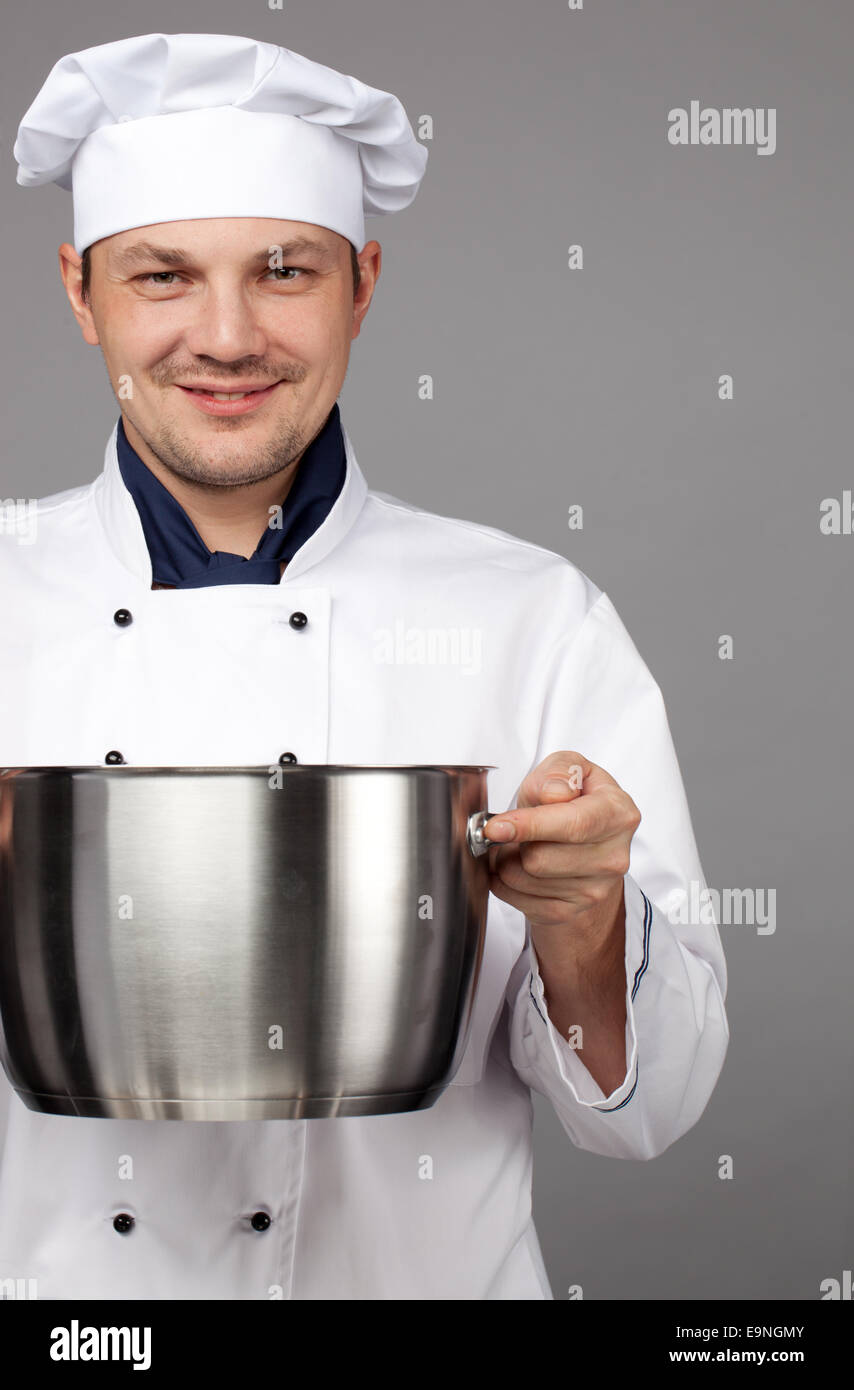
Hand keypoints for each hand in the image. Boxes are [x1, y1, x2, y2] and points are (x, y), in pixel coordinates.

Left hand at [484, 750, 640, 940]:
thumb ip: (560, 771)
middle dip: (515, 842)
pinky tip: (518, 867)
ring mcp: (596, 889)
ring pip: (525, 879)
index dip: (530, 826)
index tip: (495, 827)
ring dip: (507, 861)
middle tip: (512, 830)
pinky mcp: (573, 911)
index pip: (573, 825)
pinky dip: (506, 882)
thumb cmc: (571, 801)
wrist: (583, 842)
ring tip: (519, 845)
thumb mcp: (567, 768)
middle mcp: (614, 855)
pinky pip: (519, 899)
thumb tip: (554, 794)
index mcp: (619, 813)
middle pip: (540, 858)